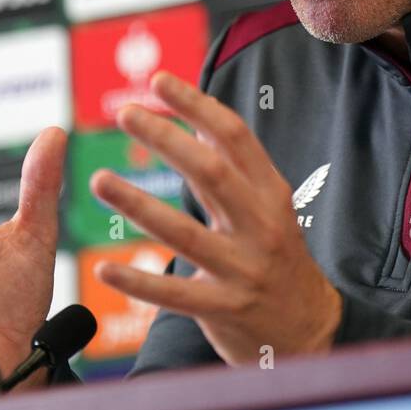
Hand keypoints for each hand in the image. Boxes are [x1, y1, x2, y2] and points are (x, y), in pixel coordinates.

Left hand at [89, 71, 342, 365]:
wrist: (310, 329)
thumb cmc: (279, 257)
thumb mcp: (268, 207)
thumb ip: (233, 166)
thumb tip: (195, 114)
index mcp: (271, 193)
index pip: (235, 137)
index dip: (196, 105)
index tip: (159, 81)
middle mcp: (262, 225)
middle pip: (211, 173)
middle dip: (166, 139)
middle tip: (125, 114)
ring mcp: (245, 269)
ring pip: (185, 234)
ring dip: (138, 204)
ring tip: (100, 180)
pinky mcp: (226, 308)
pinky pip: (175, 295)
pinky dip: (138, 281)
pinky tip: (104, 267)